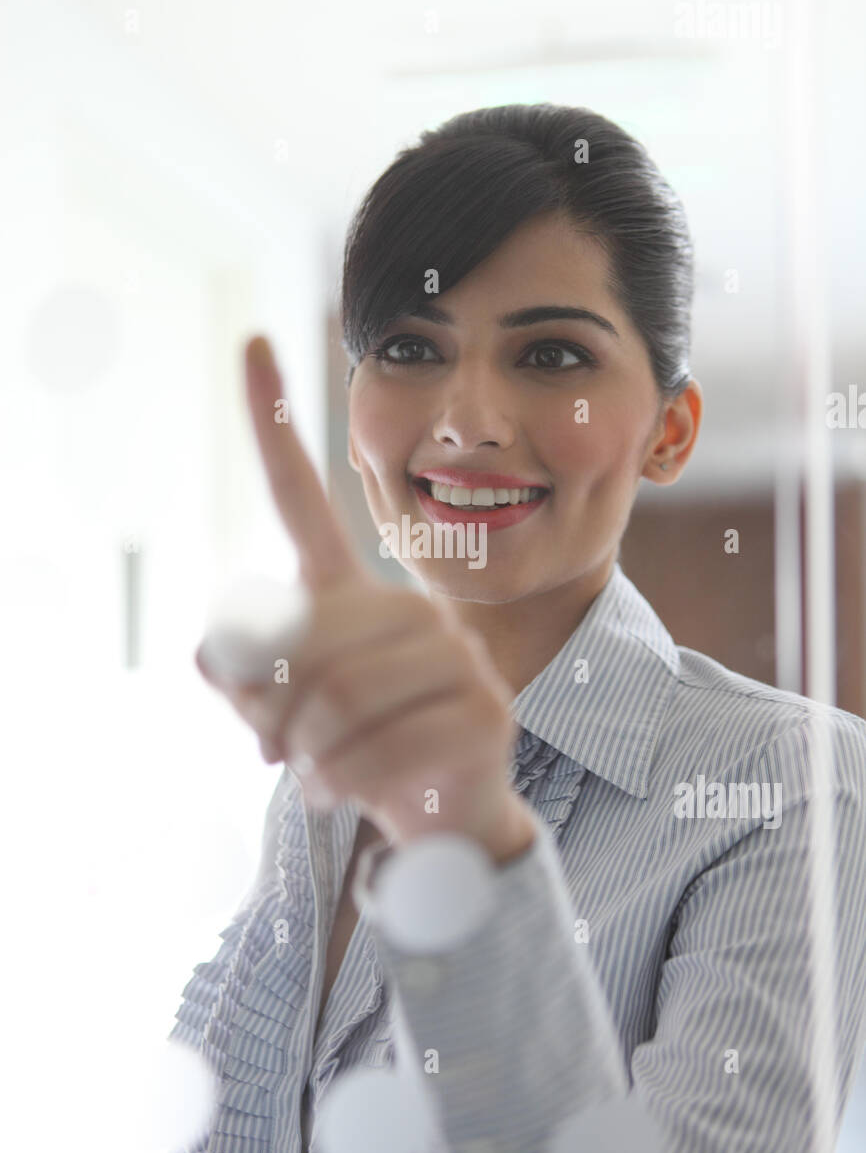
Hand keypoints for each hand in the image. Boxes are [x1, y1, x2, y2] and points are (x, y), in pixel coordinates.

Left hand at [196, 336, 536, 863]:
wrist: (446, 812)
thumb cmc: (359, 750)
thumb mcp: (284, 719)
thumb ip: (244, 682)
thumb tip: (210, 654)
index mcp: (354, 592)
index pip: (301, 496)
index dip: (272, 422)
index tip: (250, 340)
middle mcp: (410, 607)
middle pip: (305, 636)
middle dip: (271, 707)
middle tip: (273, 749)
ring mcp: (456, 653)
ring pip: (342, 692)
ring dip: (307, 749)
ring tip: (308, 774)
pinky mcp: (485, 708)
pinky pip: (385, 741)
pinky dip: (342, 778)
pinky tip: (336, 792)